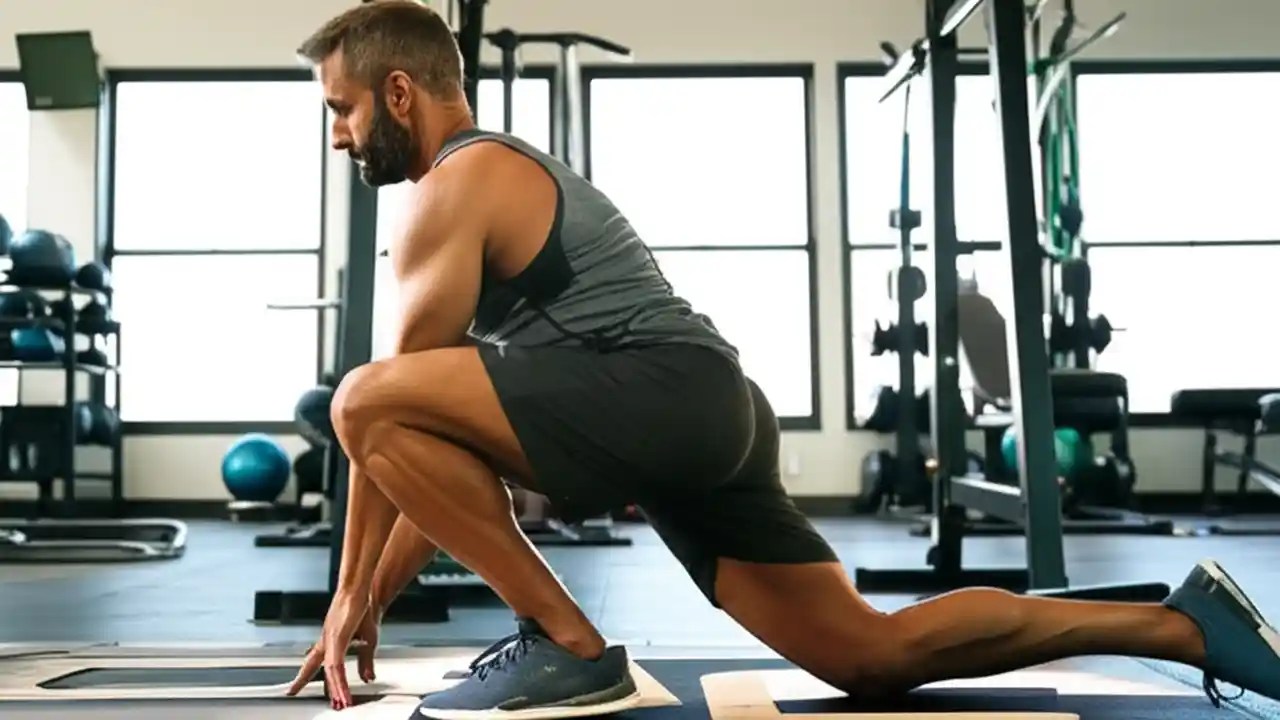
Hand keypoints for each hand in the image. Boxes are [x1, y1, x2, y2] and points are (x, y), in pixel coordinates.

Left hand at [286, 591, 381, 708]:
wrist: (362, 590)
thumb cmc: (364, 609)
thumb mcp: (368, 640)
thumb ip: (365, 661)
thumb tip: (366, 677)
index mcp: (330, 639)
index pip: (313, 661)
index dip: (304, 675)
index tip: (293, 686)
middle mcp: (326, 640)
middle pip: (312, 665)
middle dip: (303, 681)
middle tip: (292, 692)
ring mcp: (330, 639)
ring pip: (328, 670)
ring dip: (334, 689)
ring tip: (338, 703)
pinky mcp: (338, 639)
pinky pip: (337, 665)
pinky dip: (340, 680)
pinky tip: (341, 689)